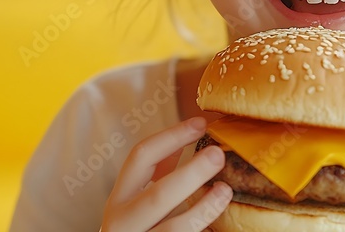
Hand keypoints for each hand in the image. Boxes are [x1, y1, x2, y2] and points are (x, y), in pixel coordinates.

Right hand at [102, 117, 232, 231]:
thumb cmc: (137, 229)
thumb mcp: (138, 201)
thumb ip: (159, 175)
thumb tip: (193, 136)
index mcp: (119, 200)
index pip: (140, 157)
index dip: (171, 136)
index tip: (201, 123)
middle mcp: (123, 224)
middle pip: (158, 195)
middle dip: (190, 174)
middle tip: (218, 155)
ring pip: (175, 229)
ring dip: (204, 209)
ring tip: (225, 192)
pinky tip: (218, 228)